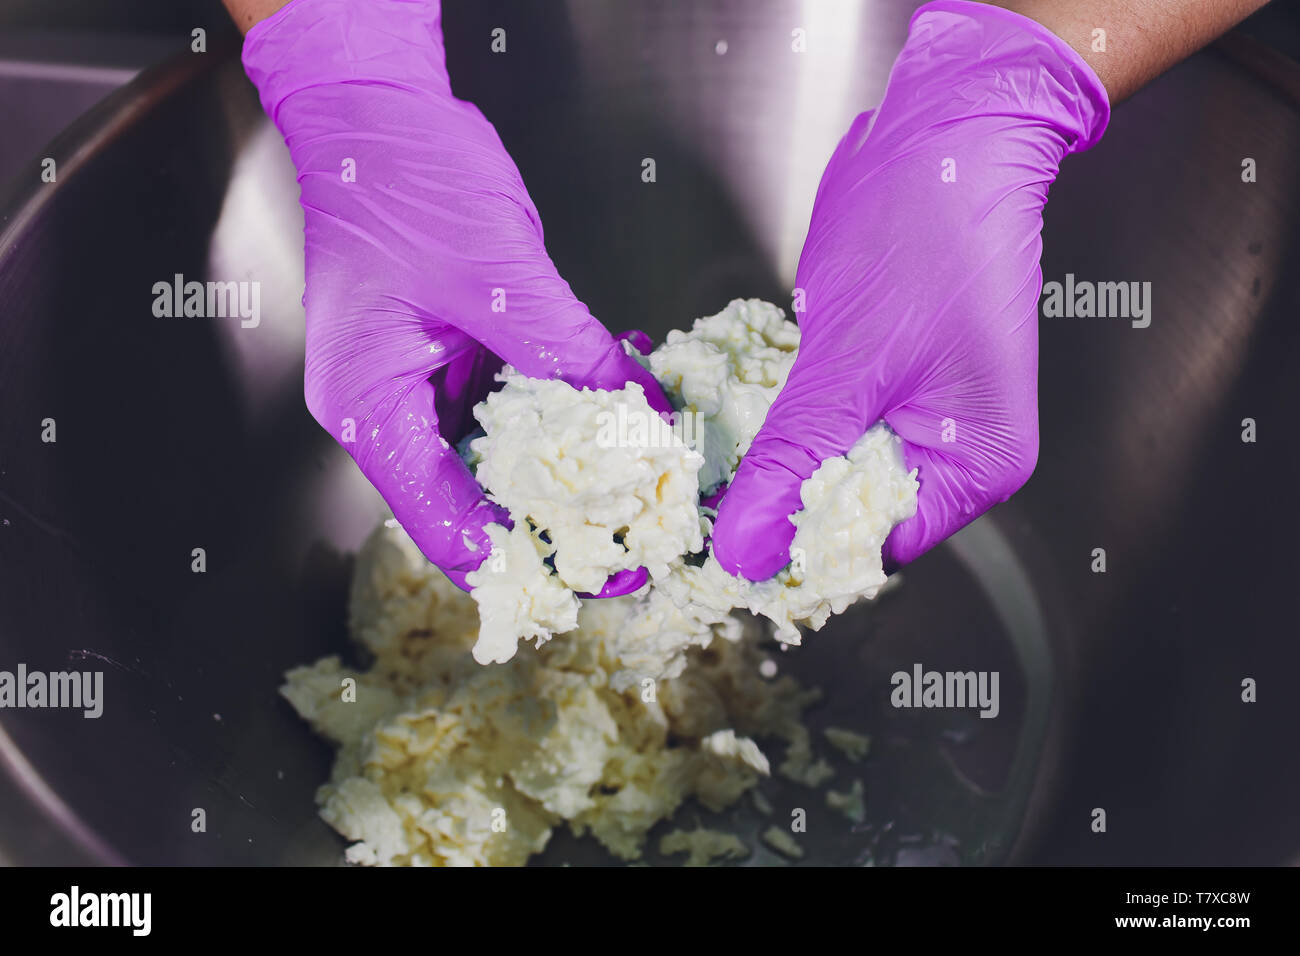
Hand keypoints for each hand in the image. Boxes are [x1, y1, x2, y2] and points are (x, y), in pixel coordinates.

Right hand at [242, 0, 668, 590]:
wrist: (374, 107)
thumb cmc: (399, 175)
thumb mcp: (496, 272)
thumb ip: (568, 351)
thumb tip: (636, 411)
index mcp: (367, 406)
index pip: (442, 521)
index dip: (521, 560)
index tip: (593, 575)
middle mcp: (383, 409)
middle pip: (469, 501)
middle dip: (554, 521)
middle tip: (631, 539)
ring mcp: (414, 384)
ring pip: (496, 458)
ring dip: (565, 468)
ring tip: (639, 482)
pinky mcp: (447, 356)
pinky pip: (508, 407)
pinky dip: (560, 412)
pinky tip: (616, 407)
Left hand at [711, 0, 1107, 579]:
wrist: (948, 137)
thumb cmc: (925, 236)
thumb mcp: (849, 363)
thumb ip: (794, 459)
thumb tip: (745, 550)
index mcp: (975, 466)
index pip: (874, 548)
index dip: (799, 552)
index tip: (727, 549)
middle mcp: (956, 453)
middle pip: (851, 515)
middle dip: (784, 506)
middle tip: (703, 508)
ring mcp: (922, 416)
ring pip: (832, 470)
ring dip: (781, 464)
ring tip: (716, 464)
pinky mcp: (889, 382)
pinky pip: (830, 426)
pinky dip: (790, 424)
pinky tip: (747, 416)